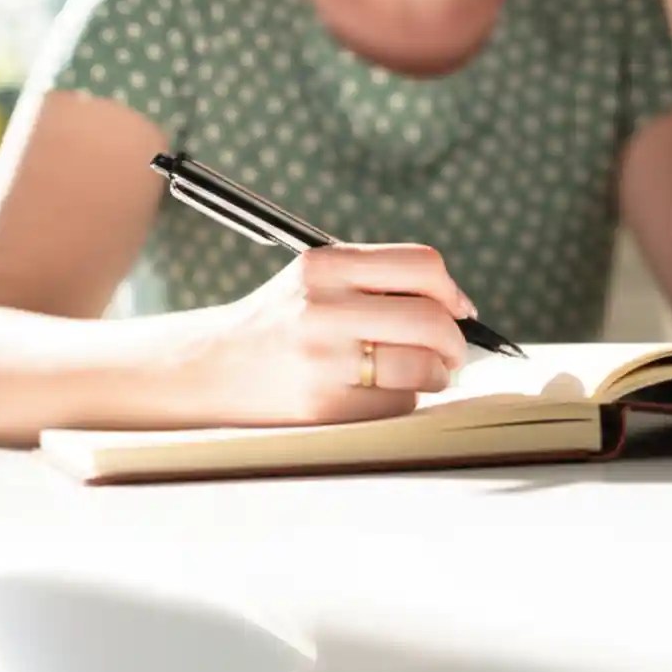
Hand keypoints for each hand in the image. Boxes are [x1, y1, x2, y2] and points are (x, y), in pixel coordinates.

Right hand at [168, 244, 476, 425]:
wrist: (210, 368)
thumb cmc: (280, 323)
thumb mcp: (314, 281)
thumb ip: (376, 281)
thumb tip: (457, 307)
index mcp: (325, 266)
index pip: (421, 265)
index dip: (453, 291)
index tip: (461, 310)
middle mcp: (323, 307)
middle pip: (430, 320)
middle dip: (455, 342)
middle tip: (452, 354)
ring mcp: (322, 359)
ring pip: (421, 366)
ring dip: (437, 376)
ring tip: (425, 376)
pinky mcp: (323, 406)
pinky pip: (398, 403)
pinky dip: (406, 401)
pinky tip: (385, 395)